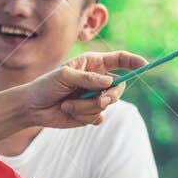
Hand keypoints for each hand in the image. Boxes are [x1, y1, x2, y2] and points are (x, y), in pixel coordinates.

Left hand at [22, 51, 148, 128]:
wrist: (33, 107)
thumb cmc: (46, 86)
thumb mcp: (64, 76)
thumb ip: (87, 78)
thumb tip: (109, 82)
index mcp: (93, 63)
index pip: (119, 60)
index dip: (133, 62)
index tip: (144, 65)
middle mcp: (98, 80)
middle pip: (119, 87)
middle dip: (109, 96)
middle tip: (99, 100)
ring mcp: (95, 97)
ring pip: (106, 105)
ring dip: (86, 107)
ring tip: (67, 104)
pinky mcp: (90, 113)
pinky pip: (98, 117)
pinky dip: (83, 116)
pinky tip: (70, 111)